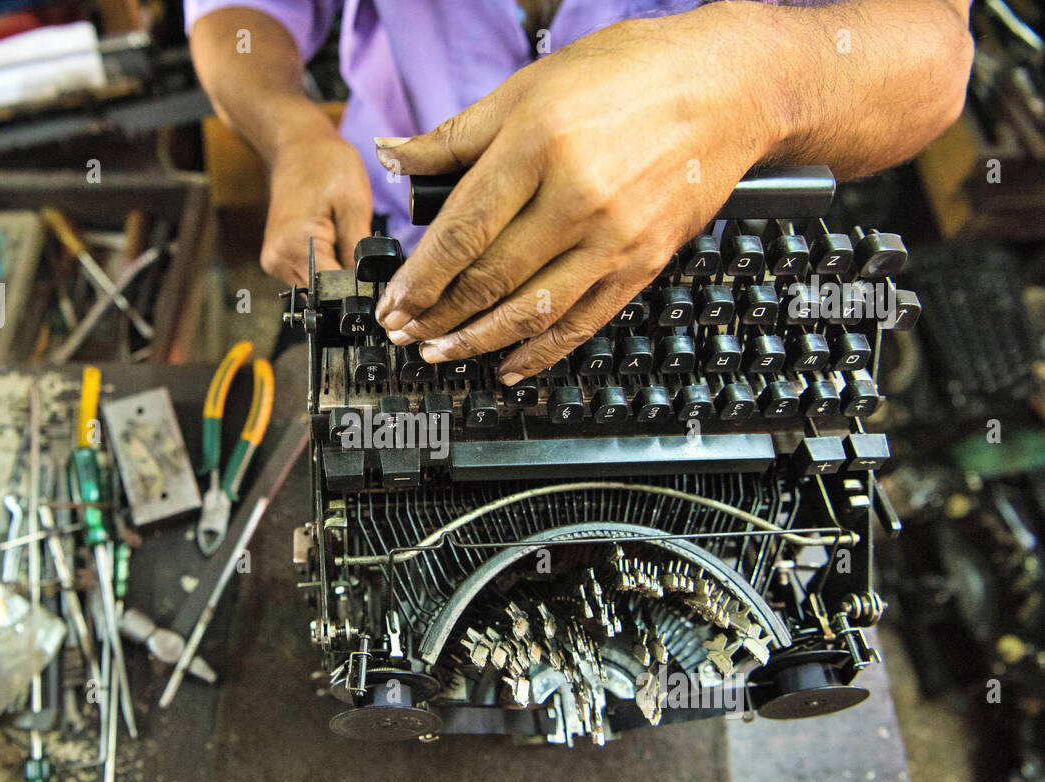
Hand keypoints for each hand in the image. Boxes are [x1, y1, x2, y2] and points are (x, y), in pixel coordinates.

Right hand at [261, 132, 372, 285]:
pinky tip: (331, 240)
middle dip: (347, 280)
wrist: (297, 146)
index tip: (375, 272)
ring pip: (316, 288)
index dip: (359, 287)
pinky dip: (324, 267)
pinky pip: (307, 277)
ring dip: (335, 273)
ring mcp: (273, 261)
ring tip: (342, 237)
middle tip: (358, 244)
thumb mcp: (354, 205)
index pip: (333, 289)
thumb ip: (359, 251)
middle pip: (323, 293)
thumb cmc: (327, 166)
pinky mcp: (276, 260)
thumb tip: (368, 286)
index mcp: (294, 245)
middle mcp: (277, 259)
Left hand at [372, 14, 781, 384]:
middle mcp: (576, 197)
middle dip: (437, 315)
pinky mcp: (643, 263)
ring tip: (440, 354)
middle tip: (404, 334)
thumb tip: (393, 156)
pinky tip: (508, 367)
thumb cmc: (629, 74)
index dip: (420, 279)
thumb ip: (456, 135)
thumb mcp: (530, 86)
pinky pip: (583, 323)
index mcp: (537, 146)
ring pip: (531, 311)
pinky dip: (541, 353)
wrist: (728, 87)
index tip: (393, 302)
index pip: (461, 232)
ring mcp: (614, 237)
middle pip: (489, 278)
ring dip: (477, 342)